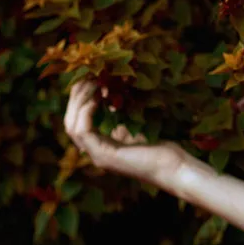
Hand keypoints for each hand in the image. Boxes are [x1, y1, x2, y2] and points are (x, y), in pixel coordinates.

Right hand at [64, 80, 197, 192]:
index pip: (77, 122)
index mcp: (100, 146)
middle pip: (70, 122)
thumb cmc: (160, 149)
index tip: (91, 80)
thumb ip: (120, 122)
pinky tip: (97, 99)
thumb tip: (112, 105)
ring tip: (92, 84)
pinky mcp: (104, 156)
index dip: (80, 99)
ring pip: (72, 126)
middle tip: (87, 76)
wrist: (173, 168)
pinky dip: (86, 112)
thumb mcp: (135, 131)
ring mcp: (97, 156)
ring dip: (80, 101)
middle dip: (76, 97)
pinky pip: (83, 131)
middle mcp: (94, 152)